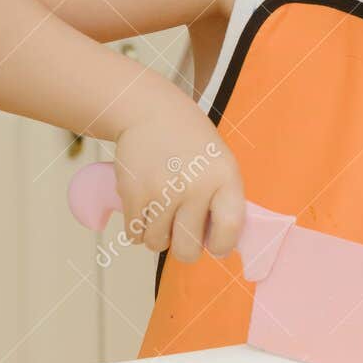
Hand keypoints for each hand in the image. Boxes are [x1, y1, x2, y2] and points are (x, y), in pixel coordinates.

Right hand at [113, 106, 243, 263]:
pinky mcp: (133, 193)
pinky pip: (134, 234)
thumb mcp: (221, 163)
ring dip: (158, 236)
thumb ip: (223, 200)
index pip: (229, 228)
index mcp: (224, 177)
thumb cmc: (191, 143)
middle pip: (187, 248)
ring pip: (156, 244)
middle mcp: (195, 186)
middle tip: (182, 236)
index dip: (222, 245)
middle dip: (184, 250)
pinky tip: (146, 209)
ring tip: (162, 213)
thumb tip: (220, 245)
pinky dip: (138, 228)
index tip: (216, 247)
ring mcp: (162, 191)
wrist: (149, 112)